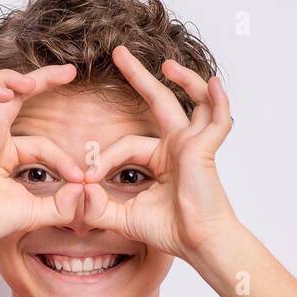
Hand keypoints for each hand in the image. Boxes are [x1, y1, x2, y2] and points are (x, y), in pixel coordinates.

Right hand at [0, 65, 86, 249]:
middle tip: (71, 71)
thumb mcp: (35, 213)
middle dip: (45, 80)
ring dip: (17, 78)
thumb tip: (84, 188)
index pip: (43, 145)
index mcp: (8, 154)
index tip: (82, 179)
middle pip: (20, 96)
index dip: (65, 160)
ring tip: (35, 81)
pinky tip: (9, 92)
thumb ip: (62, 204)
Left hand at [82, 46, 239, 259]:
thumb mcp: (125, 218)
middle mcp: (179, 146)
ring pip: (191, 102)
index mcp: (161, 159)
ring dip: (182, 79)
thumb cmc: (172, 232)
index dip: (103, 160)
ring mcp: (194, 145)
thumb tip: (78, 192)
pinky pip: (217, 121)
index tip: (85, 178)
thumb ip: (99, 207)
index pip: (126, 146)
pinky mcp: (206, 150)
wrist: (199, 244)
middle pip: (159, 102)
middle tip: (118, 52)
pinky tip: (213, 83)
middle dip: (139, 77)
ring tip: (164, 64)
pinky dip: (218, 102)